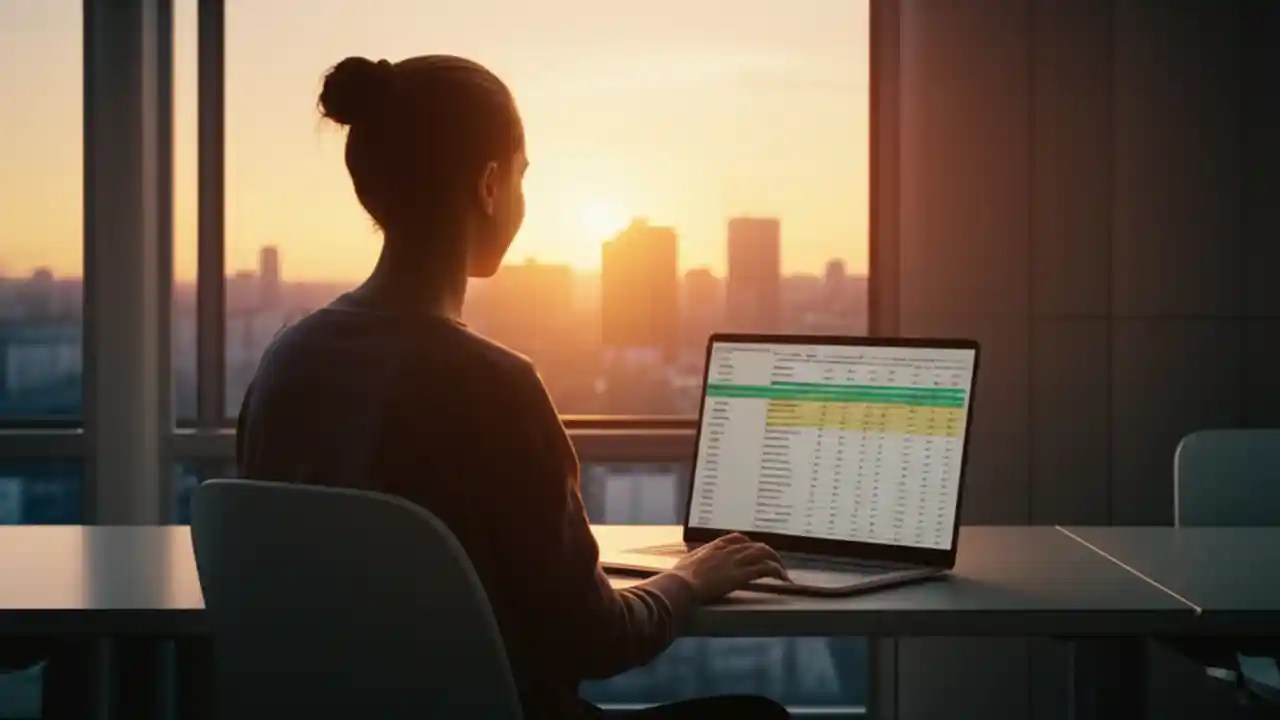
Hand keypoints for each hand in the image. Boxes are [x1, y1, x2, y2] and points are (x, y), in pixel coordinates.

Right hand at [670, 533, 789, 602]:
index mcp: (714, 546)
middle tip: (772, 564)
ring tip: (782, 572)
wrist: (680, 585)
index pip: (737, 538)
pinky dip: (777, 572)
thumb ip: (693, 564)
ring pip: (765, 554)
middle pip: (755, 545)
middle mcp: (728, 550)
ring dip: (776, 562)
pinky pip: (766, 569)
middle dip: (767, 553)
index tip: (752, 551)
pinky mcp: (742, 574)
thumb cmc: (677, 579)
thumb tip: (688, 569)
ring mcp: (736, 561)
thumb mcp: (686, 564)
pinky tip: (783, 579)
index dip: (748, 544)